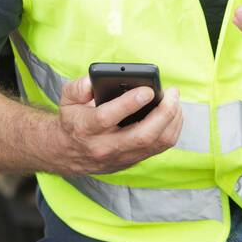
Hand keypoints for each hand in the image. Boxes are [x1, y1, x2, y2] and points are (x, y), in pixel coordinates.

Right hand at [54, 74, 183, 175]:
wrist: (70, 154)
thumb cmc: (74, 120)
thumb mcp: (67, 100)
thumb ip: (78, 87)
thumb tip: (94, 81)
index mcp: (86, 128)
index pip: (107, 118)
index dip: (130, 103)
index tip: (147, 90)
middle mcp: (105, 146)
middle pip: (142, 135)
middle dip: (164, 113)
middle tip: (172, 92)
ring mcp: (123, 156)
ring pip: (157, 142)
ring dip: (172, 120)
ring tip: (174, 100)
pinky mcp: (135, 159)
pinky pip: (161, 146)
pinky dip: (172, 128)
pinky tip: (173, 112)